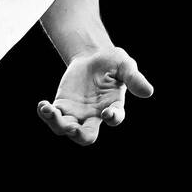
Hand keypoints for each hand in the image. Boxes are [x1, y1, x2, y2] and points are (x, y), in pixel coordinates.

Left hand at [37, 46, 152, 145]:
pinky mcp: (63, 106)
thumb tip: (148, 92)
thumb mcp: (125, 65)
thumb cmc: (113, 61)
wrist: (93, 55)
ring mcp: (77, 113)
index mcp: (114, 106)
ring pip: (66, 129)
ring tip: (51, 111)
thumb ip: (134, 78)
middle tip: (74, 129)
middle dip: (80, 135)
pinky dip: (46, 114)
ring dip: (58, 125)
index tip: (107, 112)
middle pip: (87, 136)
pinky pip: (53, 116)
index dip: (112, 118)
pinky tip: (43, 106)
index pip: (115, 119)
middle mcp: (95, 115)